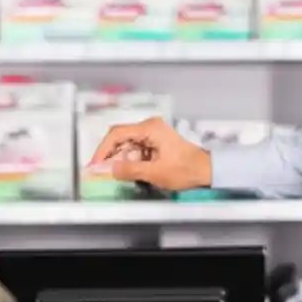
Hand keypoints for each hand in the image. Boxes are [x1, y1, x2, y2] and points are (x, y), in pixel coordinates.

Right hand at [87, 117, 210, 190]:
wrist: (207, 170)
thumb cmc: (185, 170)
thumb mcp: (155, 172)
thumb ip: (130, 170)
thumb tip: (108, 169)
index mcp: (149, 128)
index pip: (117, 134)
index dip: (102, 150)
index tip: (94, 165)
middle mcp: (149, 127)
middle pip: (120, 138)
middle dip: (110, 156)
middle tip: (101, 172)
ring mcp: (153, 134)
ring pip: (127, 145)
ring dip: (121, 160)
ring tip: (117, 175)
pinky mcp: (156, 142)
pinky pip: (136, 149)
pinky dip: (130, 160)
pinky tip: (129, 172)